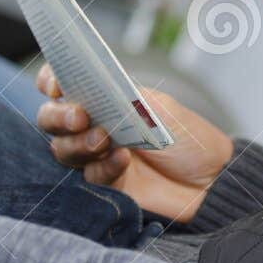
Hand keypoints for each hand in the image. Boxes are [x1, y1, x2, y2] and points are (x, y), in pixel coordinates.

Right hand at [36, 65, 233, 222]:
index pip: (63, 82)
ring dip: (79, 143)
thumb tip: (94, 88)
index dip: (51, 80)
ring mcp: (96, 154)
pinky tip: (122, 160)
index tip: (55, 85)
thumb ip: (125, 98)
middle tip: (80, 117)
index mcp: (105, 95)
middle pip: (51, 118)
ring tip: (104, 140)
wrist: (211, 180)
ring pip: (63, 148)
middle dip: (59, 116)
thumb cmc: (188, 137)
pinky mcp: (105, 182)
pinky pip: (89, 174)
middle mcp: (93, 122)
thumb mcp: (160, 108)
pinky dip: (103, 166)